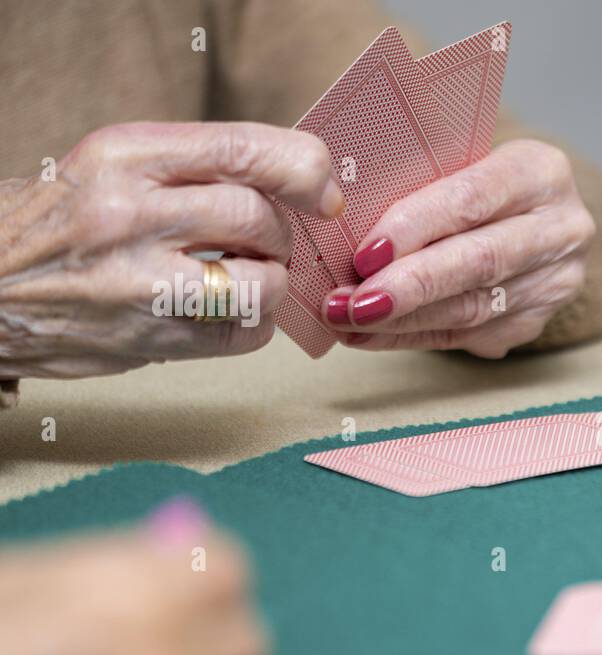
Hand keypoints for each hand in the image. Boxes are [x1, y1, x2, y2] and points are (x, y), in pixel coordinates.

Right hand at [0, 121, 342, 379]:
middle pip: (259, 217)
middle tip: (266, 242)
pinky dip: (254, 325)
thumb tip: (292, 182)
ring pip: (261, 281)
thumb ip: (191, 170)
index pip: (242, 149)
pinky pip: (243, 334)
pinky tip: (228, 313)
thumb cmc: (59, 224)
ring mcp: (138, 282)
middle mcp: (129, 214)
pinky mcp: (148, 339)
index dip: (304, 169)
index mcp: (124, 156)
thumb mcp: (110, 168)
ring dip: (272, 282)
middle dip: (280, 234)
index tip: (324, 191)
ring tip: (243, 276)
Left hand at [323, 138, 595, 356]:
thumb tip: (344, 222)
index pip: (472, 198)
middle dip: (408, 286)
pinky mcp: (538, 320)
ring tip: (348, 320)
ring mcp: (556, 280)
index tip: (364, 253)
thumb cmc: (476, 183)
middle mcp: (562, 228)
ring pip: (472, 308)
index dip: (415, 227)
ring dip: (402, 319)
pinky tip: (371, 335)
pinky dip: (412, 336)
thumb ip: (417, 183)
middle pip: (479, 262)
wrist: (525, 215)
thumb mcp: (457, 161)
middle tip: (351, 303)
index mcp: (541, 172)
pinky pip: (466, 336)